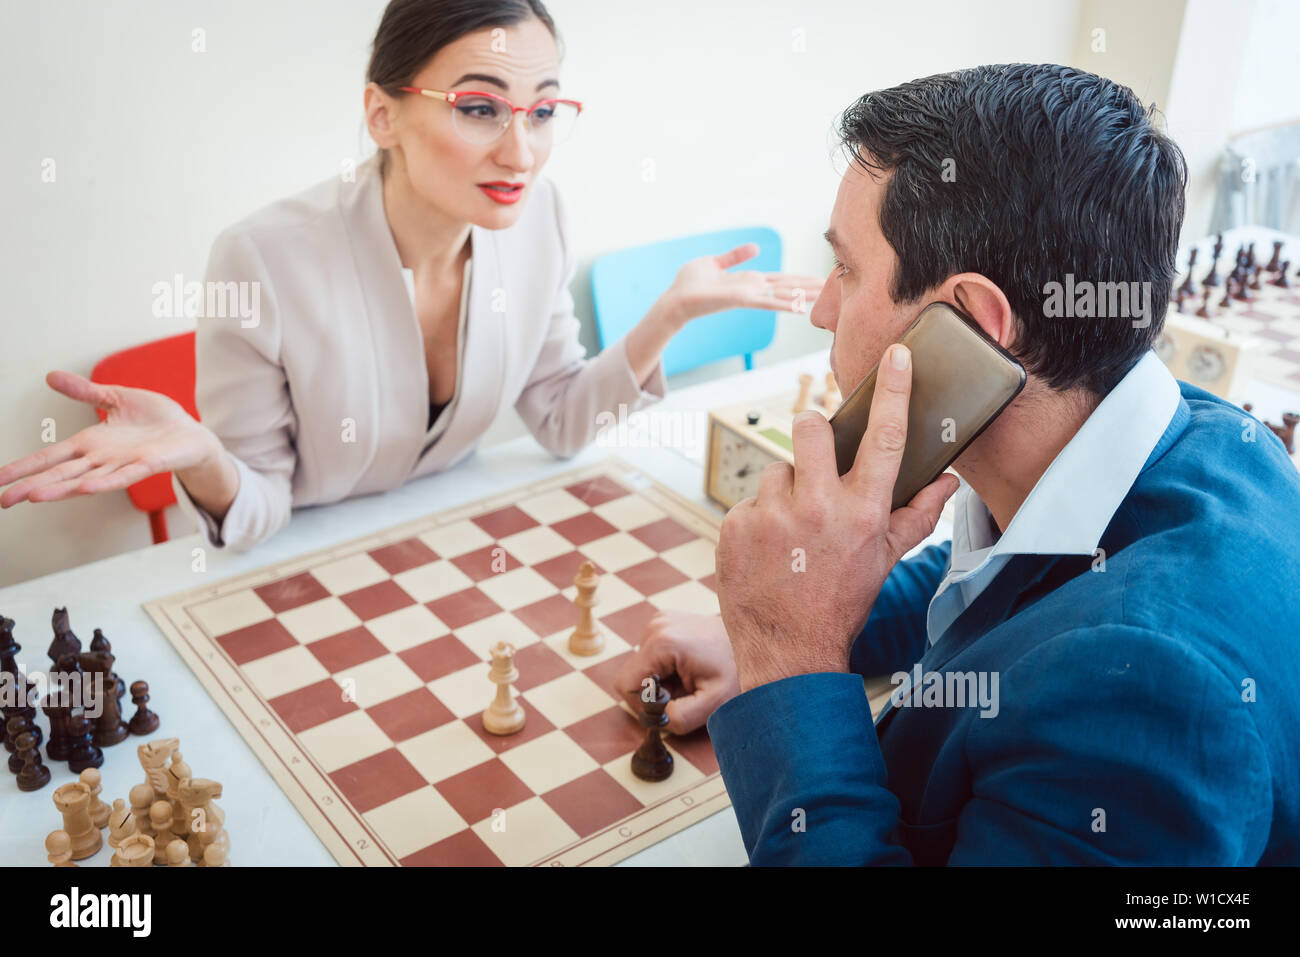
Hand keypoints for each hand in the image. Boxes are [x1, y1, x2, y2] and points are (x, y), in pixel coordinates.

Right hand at [0, 371, 218, 506]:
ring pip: (85, 479)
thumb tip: (50, 376)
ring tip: (33, 496)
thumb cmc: (157, 418)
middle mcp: (101, 458)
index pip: (49, 457)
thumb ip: (85, 392)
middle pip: (60, 474)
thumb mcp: (116, 397)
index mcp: (90, 443)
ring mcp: (123, 464)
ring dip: (61, 488)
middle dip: (31, 486)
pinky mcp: (147, 465)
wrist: (192, 433)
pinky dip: (104, 481)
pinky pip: (123, 476)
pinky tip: (85, 487)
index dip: (24, 467)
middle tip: (2, 500)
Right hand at [613, 611, 739, 732]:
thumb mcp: (713, 704)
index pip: (626, 684)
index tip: (669, 705)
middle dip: (653, 692)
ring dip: (660, 681)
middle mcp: (656, 626)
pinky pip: (650, 655)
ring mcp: (659, 621)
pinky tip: (688, 667)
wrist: (754, 642)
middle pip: (631, 675)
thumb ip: (679, 718)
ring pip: (641, 666)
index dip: (642, 704)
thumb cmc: (738, 672)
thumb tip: (656, 719)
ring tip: (689, 679)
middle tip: (684, 693)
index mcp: (662, 643)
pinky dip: (664, 668)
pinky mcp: (664, 622)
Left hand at [663, 243, 823, 324]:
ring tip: (825, 295)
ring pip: (782, 295)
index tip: (819, 278)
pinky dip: (783, 304)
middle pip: (788, 287)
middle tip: (833, 286)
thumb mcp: (714, 262)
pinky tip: (800, 307)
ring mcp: (748, 296)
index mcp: (749, 281)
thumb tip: (755, 248)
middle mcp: (752, 290)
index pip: (781, 279)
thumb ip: (735, 256)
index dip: (800, 278)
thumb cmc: (689, 284)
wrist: (674, 299)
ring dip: (804, 295)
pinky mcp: (740, 299)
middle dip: (810, 287)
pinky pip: (766, 301)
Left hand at [715, 343, 959, 691]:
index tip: (896, 355)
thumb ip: (915, 515)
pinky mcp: (736, 526)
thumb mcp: (884, 560)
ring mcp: (771, 516)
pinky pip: (749, 502)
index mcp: (862, 512)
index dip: (893, 392)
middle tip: (815, 463)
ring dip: (784, 491)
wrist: (788, 651)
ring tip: (790, 531)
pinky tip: (768, 551)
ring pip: (776, 469)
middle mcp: (817, 507)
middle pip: (809, 427)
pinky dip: (758, 521)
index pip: (885, 439)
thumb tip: (947, 481)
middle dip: (811, 433)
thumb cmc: (841, 602)